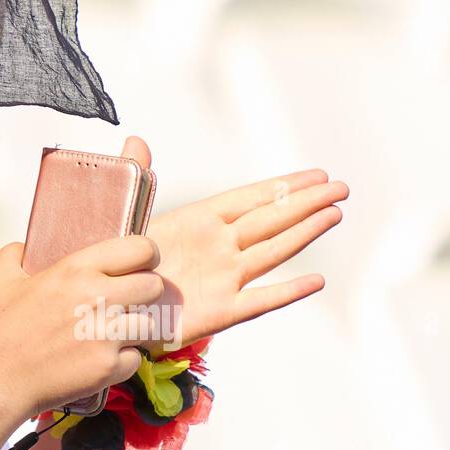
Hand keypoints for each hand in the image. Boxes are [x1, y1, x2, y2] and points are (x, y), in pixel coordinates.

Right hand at [0, 236, 166, 423]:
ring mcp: (106, 333)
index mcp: (75, 268)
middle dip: (144, 294)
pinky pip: (136, 359)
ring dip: (135, 330)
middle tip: (126, 303)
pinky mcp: (109, 366)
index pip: (140, 248)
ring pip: (150, 324)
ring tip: (113, 334)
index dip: (146, 255)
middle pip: (155, 285)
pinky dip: (123, 362)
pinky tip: (100, 359)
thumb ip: (16, 252)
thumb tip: (27, 247)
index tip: (140, 264)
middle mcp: (97, 297)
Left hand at [120, 136, 346, 350]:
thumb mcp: (124, 216)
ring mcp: (222, 279)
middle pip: (269, 220)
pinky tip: (314, 280)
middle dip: (305, 203)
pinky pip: (259, 301)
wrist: (108, 310)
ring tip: (334, 214)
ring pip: (272, 252)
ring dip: (303, 234)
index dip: (282, 186)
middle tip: (341, 187)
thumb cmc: (118, 263)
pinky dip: (287, 292)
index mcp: (196, 221)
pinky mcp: (219, 312)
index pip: (249, 198)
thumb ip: (136, 177)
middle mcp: (217, 247)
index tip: (316, 175)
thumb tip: (134, 137)